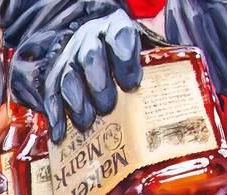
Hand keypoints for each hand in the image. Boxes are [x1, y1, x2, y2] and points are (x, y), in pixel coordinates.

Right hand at [20, 8, 143, 142]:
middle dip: (99, 83)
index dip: (124, 59)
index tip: (132, 84)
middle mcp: (89, 40)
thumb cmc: (127, 62)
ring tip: (87, 122)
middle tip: (108, 106)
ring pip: (68, 76)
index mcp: (115, 29)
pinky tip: (60, 134)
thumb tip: (176, 102)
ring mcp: (69, 58)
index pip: (119, 37)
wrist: (96, 49)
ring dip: (77, 102)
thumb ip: (156, 70)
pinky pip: (50, 95)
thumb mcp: (144, 56)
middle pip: (90, 57)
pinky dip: (55, 115)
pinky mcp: (54, 78)